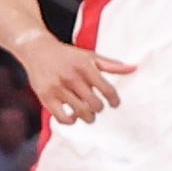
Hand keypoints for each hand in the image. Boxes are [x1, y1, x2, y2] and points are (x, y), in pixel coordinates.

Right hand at [14, 34, 134, 124]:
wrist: (38, 50)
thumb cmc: (68, 56)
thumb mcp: (90, 56)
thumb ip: (112, 65)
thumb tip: (134, 68)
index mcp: (85, 67)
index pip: (107, 90)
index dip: (114, 100)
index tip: (114, 104)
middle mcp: (72, 77)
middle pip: (95, 104)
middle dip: (99, 108)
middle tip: (97, 107)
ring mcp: (58, 88)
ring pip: (81, 112)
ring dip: (88, 117)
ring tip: (87, 113)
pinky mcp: (46, 97)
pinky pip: (62, 118)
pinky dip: (71, 120)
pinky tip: (72, 115)